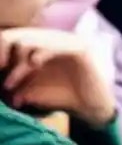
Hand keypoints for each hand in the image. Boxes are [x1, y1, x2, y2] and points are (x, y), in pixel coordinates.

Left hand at [0, 28, 114, 125]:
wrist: (89, 108)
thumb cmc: (59, 97)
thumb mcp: (27, 90)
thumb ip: (11, 83)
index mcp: (38, 44)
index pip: (9, 38)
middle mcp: (50, 39)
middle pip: (14, 36)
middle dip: (2, 56)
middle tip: (1, 75)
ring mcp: (66, 41)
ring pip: (28, 41)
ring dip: (16, 65)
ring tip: (11, 85)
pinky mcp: (79, 48)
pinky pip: (53, 46)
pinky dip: (38, 55)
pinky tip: (34, 65)